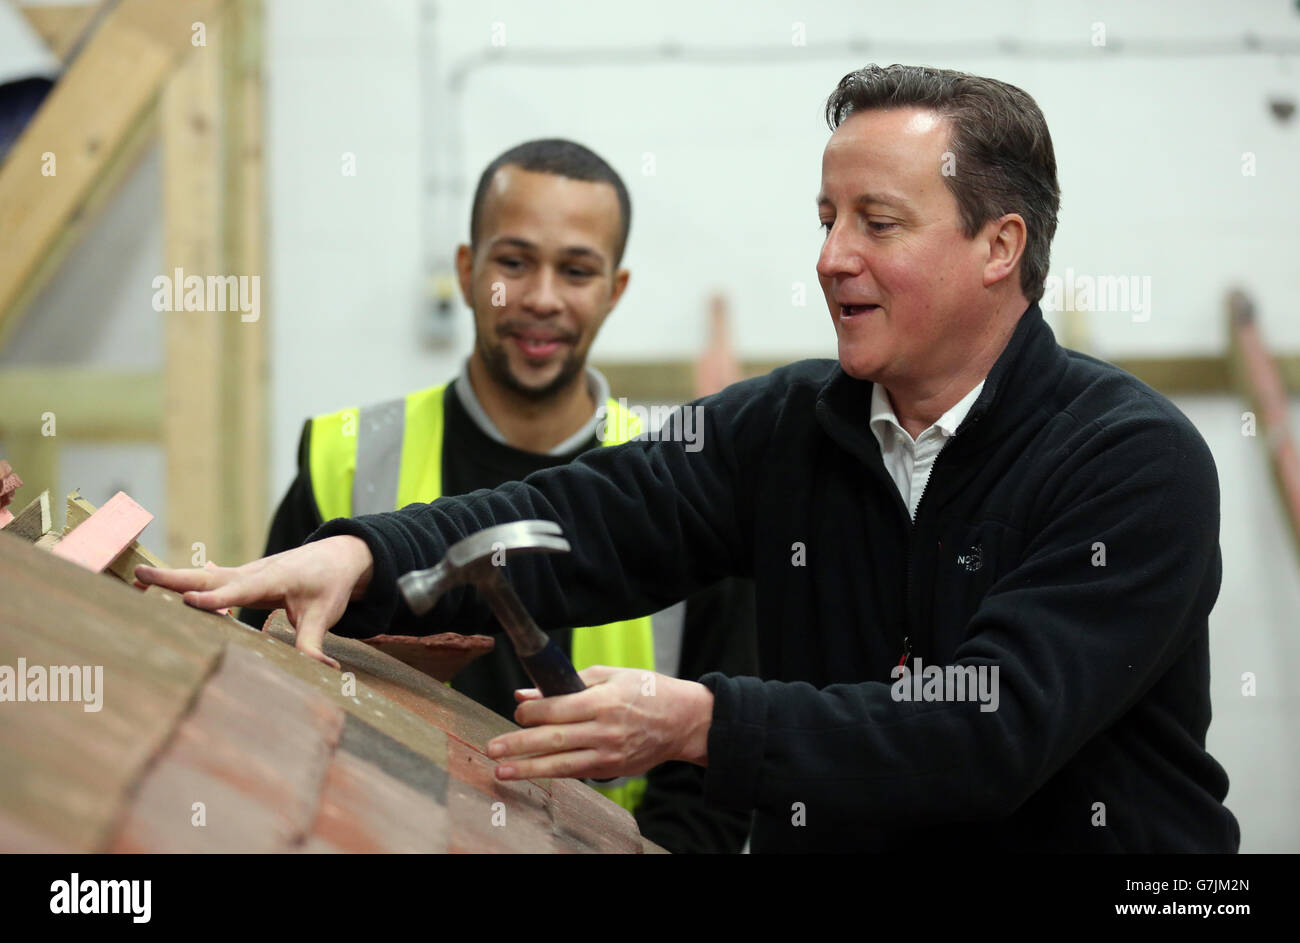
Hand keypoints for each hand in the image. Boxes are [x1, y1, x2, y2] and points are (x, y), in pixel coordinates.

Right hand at [133, 535, 373, 668]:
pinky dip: (182, 581)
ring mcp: (243, 574)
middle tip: (139, 575)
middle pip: (208, 576)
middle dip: (174, 578)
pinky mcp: (239, 579)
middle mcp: (252, 572)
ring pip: (202, 575)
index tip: (187, 600)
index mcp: (273, 578)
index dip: (214, 598)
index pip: (239, 591)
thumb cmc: (329, 583)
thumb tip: (322, 669)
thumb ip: (314, 643)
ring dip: (170, 578)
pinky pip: (206, 580)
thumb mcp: (325, 614)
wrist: (336, 556)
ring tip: (136, 579)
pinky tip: (157, 582)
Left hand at [485, 665, 713, 781]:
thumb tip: (526, 694)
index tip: (518, 713)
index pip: (558, 709)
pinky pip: (576, 772)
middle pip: (553, 739)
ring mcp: (609, 753)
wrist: (684, 720)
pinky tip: (532, 773)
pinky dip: (553, 772)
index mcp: (603, 700)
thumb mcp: (611, 676)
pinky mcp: (612, 769)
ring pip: (561, 763)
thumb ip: (568, 683)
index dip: (532, 713)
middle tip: (492, 749)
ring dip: (528, 768)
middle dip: (519, 744)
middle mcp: (605, 729)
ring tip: (501, 771)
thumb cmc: (647, 691)